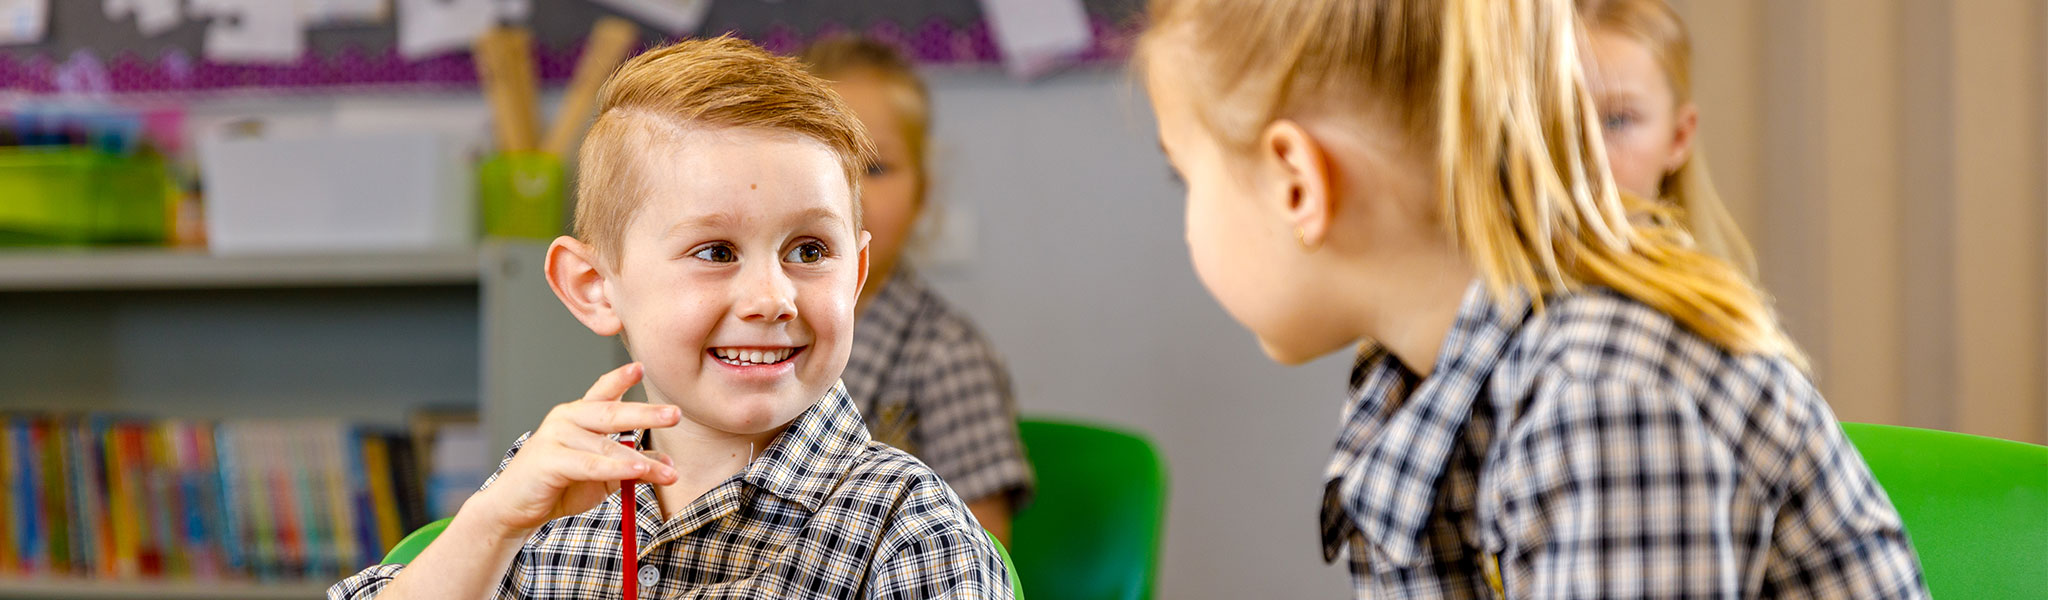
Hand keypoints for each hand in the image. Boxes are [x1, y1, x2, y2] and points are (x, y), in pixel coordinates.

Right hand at [468, 363, 680, 534]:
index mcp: (579, 416)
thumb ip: (631, 466)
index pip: (602, 392)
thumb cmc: (559, 486)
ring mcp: (555, 437)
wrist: (515, 508)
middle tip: (675, 414)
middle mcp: (566, 419)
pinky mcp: (548, 460)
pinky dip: (616, 469)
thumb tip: (669, 466)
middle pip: (611, 413)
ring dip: (639, 461)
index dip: (620, 378)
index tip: (641, 367)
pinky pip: (590, 465)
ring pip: (606, 447)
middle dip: (646, 414)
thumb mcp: (602, 475)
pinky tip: (638, 471)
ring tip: (668, 472)